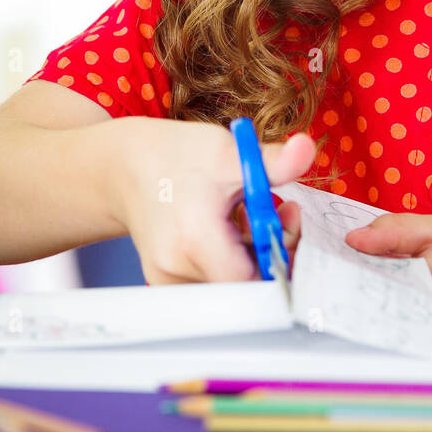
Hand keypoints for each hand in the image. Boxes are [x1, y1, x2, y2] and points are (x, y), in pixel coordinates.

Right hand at [108, 116, 314, 284]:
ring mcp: (168, 282)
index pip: (253, 279)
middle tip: (281, 209)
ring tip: (250, 213)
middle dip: (271, 248)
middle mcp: (176, 270)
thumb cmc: (175, 156)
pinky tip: (228, 230)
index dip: (279, 255)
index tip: (286, 220)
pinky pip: (212, 281)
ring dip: (252, 253)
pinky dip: (229, 259)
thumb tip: (308, 148)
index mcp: (194, 239)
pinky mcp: (167, 283)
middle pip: (245, 284)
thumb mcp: (228, 151)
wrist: (123, 168)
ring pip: (230, 284)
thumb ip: (273, 160)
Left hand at [344, 213, 431, 322]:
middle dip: (366, 283)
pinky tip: (385, 299)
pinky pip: (414, 324)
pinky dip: (396, 311)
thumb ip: (402, 230)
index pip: (399, 267)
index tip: (338, 255)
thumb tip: (355, 240)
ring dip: (378, 298)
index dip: (364, 262)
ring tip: (358, 283)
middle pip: (396, 296)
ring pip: (402, 313)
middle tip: (339, 272)